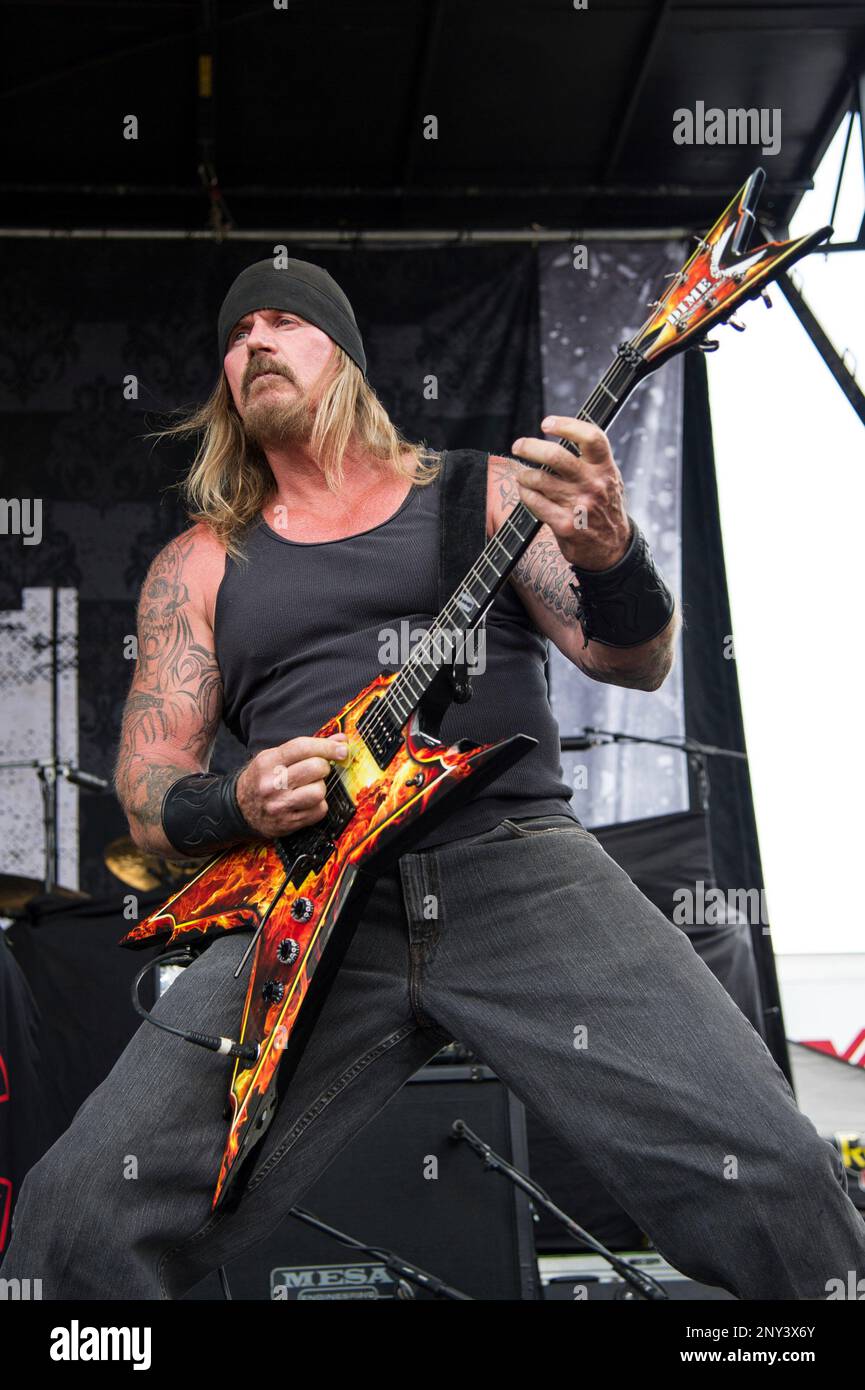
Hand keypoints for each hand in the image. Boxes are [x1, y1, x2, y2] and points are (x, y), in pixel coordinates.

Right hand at [235, 733, 348, 837]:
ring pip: (319, 791)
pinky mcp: (289, 823)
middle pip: (316, 768)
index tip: (342, 749)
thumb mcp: (275, 757)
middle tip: (318, 770)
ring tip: (309, 787)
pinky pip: (319, 810)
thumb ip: (307, 747)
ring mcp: (280, 805)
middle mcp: (272, 784)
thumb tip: (341, 741)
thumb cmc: (263, 778)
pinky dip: (319, 805)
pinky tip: (307, 802)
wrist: (240, 809)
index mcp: (268, 762)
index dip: (327, 746)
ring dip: (321, 787)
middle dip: (324, 767)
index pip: (303, 747)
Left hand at [511, 415, 630, 569]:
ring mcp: (578, 505)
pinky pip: (534, 502)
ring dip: (524, 475)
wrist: (613, 548)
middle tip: (519, 445)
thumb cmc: (604, 506)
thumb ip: (591, 459)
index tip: (546, 423)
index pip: (590, 437)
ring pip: (539, 479)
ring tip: (523, 476)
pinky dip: (525, 494)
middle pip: (556, 456)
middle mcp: (593, 484)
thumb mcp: (608, 479)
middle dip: (530, 446)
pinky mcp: (565, 525)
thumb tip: (561, 434)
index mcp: (605, 468)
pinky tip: (525, 492)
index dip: (566, 425)